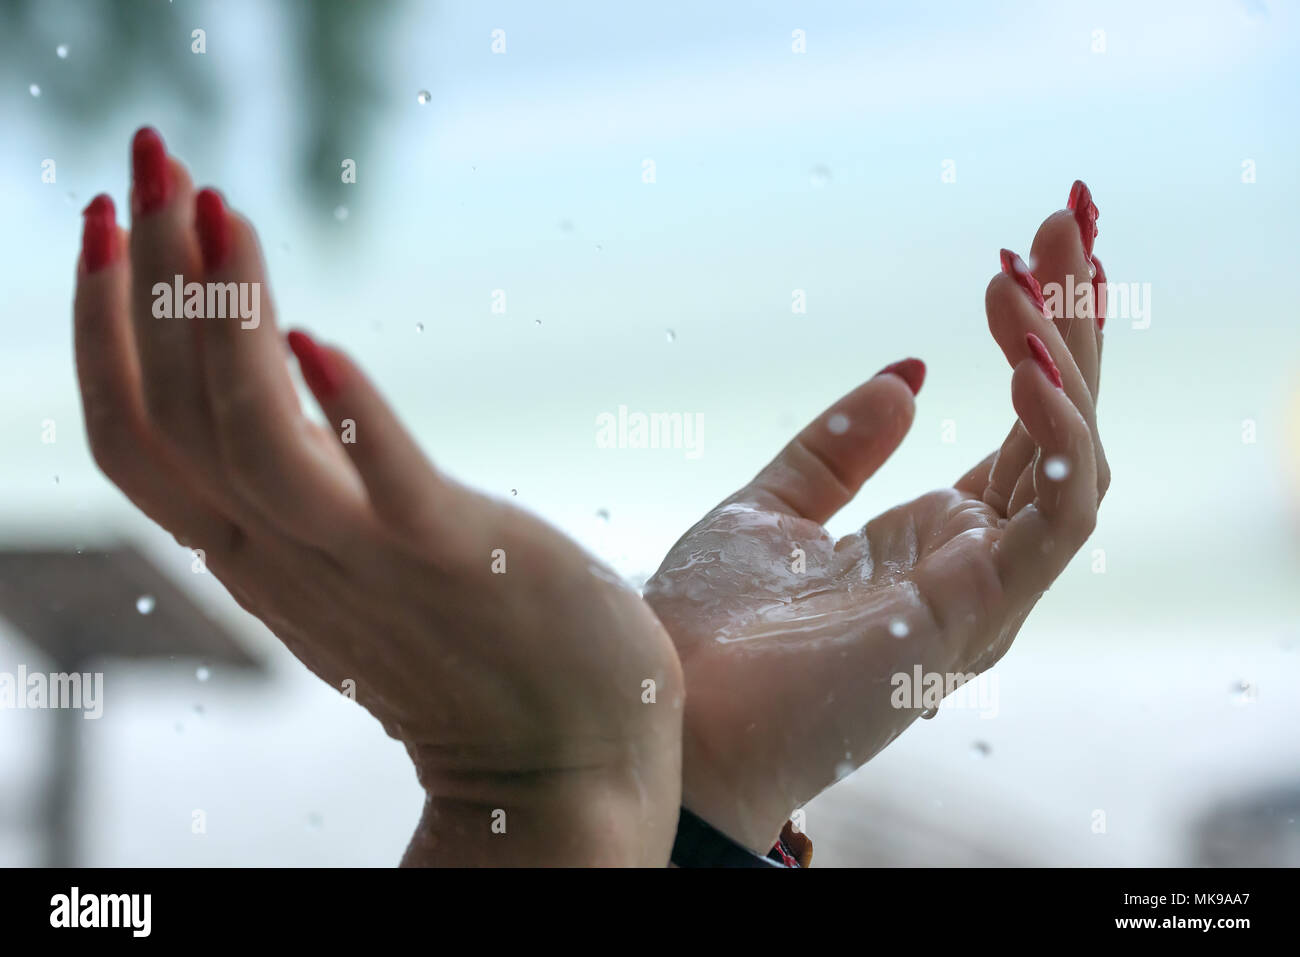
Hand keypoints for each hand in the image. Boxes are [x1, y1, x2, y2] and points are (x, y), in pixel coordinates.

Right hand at [74, 128, 683, 865]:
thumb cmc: (471, 654)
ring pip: (246, 438)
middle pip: (167, 416)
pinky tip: (314, 334)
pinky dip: (340, 409)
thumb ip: (312, 484)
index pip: (137, 438)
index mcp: (259, 552)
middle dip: (144, 278)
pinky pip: (381, 483)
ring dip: (221, 316)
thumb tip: (291, 376)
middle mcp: (287, 557)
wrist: (562, 767)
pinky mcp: (456, 559)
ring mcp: (366, 560)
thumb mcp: (358, 561)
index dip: (102, 329)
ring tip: (220, 201)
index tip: (115, 217)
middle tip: (148, 150)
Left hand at [644, 188, 1109, 852]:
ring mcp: (984, 590)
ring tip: (1036, 270)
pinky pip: (1058, 516)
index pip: (1025, 426)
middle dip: (1070, 323)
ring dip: (1066, 359)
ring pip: (1074, 461)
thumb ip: (840, 448)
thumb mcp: (773, 507)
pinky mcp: (978, 613)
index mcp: (934, 539)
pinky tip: (1025, 365)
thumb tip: (910, 372)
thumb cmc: (712, 629)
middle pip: (1059, 426)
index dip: (1036, 338)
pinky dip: (1056, 435)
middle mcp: (974, 562)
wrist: (668, 714)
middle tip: (1064, 219)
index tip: (1023, 248)